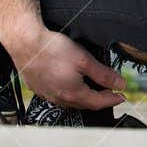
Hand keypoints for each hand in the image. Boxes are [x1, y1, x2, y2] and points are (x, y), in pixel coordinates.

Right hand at [1, 21, 125, 111]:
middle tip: (110, 93)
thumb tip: (119, 84)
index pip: (98, 103)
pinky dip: (67, 93)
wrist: (25, 43)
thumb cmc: (52, 49)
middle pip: (84, 104)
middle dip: (99, 99)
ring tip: (92, 90)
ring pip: (70, 101)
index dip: (112, 99)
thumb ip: (103, 75)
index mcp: (73, 93)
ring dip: (83, 97)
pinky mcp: (37, 88)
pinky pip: (56, 96)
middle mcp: (59, 99)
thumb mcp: (85, 60)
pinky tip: (69, 85)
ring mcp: (46, 94)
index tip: (121, 96)